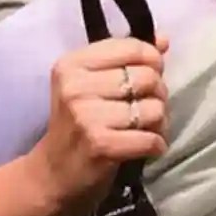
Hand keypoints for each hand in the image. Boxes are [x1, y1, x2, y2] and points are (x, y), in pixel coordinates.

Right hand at [26, 35, 170, 215]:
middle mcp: (76, 86)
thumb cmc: (76, 126)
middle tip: (147, 108)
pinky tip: (147, 147)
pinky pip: (150, 138)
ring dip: (160, 122)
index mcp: (72, 64)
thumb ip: (126, 60)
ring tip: (146, 129)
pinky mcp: (101, 145)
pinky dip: (156, 145)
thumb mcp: (91, 85)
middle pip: (147, 77)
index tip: (152, 74)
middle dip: (158, 94)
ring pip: (153, 108)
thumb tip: (163, 39)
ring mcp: (86, 116)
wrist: (52, 176)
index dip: (153, 60)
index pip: (132, 47)